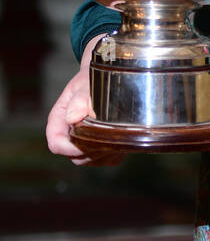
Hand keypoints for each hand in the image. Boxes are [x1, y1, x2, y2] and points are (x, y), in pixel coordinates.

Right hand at [45, 35, 124, 166]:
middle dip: (91, 150)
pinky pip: (107, 160)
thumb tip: (72, 117)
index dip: (70, 148)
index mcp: (59, 119)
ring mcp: (85, 144)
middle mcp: (69, 135)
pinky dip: (114, 153)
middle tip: (109, 134)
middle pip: (76, 157)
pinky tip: (121, 138)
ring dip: (104, 153)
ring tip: (116, 134)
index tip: (86, 139)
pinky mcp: (102, 148)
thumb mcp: (87, 83)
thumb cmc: (92, 79)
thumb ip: (81, 99)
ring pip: (91, 160)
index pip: (56, 144)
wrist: (105, 79)